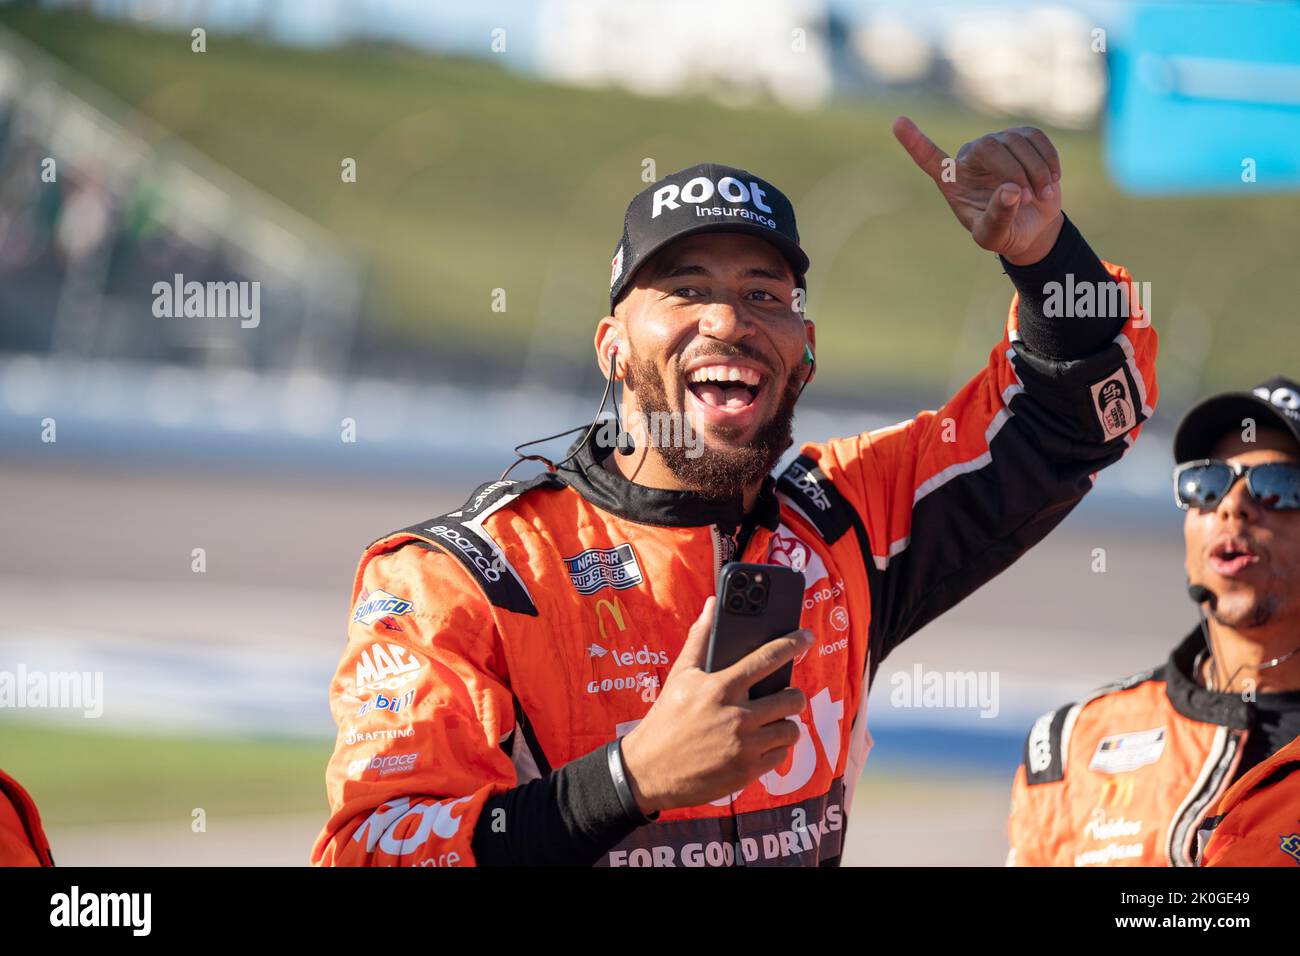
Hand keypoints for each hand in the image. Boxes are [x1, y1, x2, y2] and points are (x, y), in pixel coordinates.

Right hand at [619, 596, 810, 814]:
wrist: (650, 770)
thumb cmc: (666, 719)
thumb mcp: (680, 675)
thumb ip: (700, 638)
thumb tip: (712, 606)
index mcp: (721, 687)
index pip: (767, 658)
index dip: (792, 644)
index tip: (806, 638)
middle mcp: (737, 716)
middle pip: (791, 698)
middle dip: (792, 695)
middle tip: (783, 696)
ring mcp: (744, 746)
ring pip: (791, 729)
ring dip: (784, 724)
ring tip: (770, 722)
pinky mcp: (747, 771)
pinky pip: (781, 755)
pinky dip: (775, 748)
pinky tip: (760, 744)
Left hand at [892, 116, 1064, 264]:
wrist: (1031, 224)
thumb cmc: (1004, 231)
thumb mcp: (994, 236)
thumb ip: (998, 218)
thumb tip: (1010, 190)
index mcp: (953, 181)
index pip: (930, 159)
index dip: (915, 142)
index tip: (897, 123)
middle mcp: (971, 156)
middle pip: (990, 148)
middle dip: (1014, 172)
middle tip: (1027, 197)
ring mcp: (997, 143)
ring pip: (1017, 141)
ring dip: (1035, 171)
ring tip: (1041, 196)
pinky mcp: (1022, 138)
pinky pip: (1036, 138)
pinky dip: (1048, 159)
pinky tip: (1052, 179)